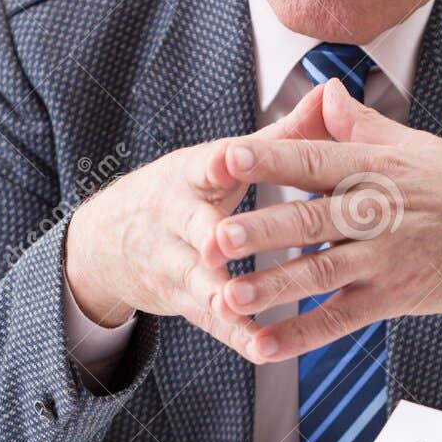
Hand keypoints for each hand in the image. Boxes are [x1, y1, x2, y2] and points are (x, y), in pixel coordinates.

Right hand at [64, 87, 332, 356]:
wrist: (108, 245)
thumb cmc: (183, 193)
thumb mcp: (220, 160)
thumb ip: (282, 135)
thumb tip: (333, 92)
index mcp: (190, 176)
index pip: (201, 164)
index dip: (215, 161)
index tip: (227, 157)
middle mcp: (175, 219)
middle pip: (194, 225)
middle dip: (208, 234)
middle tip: (222, 242)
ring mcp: (174, 263)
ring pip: (198, 278)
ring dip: (217, 292)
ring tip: (235, 303)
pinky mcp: (182, 301)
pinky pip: (212, 321)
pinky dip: (237, 335)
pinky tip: (264, 349)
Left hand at [197, 79, 441, 362]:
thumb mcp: (416, 145)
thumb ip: (362, 124)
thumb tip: (325, 90)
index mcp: (375, 168)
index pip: (313, 159)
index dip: (268, 160)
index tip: (226, 158)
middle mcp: (377, 213)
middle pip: (310, 219)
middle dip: (262, 229)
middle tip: (216, 235)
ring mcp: (384, 260)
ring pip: (320, 273)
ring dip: (273, 286)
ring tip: (229, 295)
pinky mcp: (392, 299)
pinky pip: (339, 320)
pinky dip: (301, 336)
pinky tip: (263, 346)